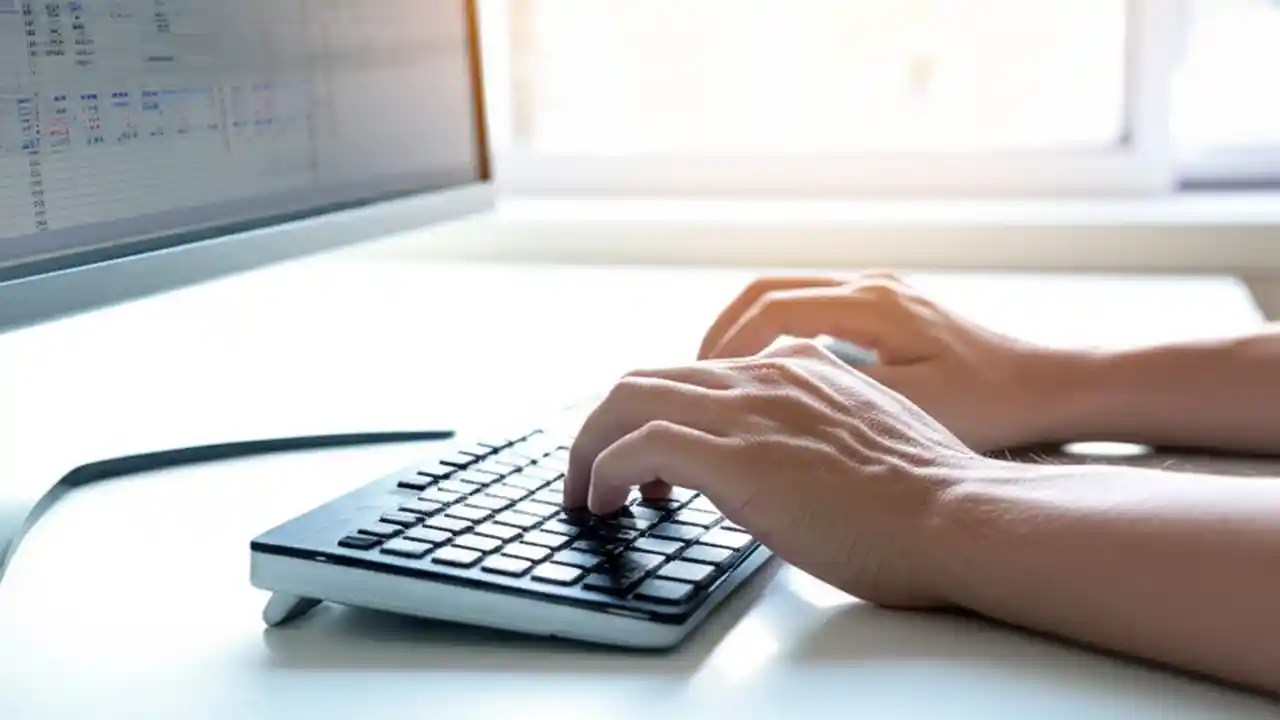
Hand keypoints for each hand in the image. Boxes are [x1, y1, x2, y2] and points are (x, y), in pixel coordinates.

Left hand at [563, 340, 1002, 607]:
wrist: (957, 512)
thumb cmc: (928, 490)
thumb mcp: (870, 426)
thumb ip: (822, 415)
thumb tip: (789, 443)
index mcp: (798, 367)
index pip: (697, 371)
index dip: (660, 410)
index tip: (651, 455)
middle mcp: (764, 377)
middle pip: (647, 376)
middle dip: (605, 423)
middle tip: (597, 470)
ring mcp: (746, 413)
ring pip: (628, 399)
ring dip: (592, 445)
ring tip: (589, 491)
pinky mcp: (732, 459)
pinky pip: (636, 446)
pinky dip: (604, 469)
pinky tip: (606, 500)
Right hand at [698, 274, 1073, 451]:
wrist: (1056, 388)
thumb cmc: (994, 404)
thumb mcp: (912, 408)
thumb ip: (838, 396)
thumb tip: (768, 399)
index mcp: (870, 304)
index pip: (769, 309)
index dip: (725, 346)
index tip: (698, 385)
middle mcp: (870, 287)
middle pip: (766, 289)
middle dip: (721, 331)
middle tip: (690, 377)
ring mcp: (881, 295)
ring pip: (788, 296)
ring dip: (747, 331)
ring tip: (718, 377)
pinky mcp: (891, 314)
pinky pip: (814, 310)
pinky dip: (778, 335)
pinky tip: (773, 374)